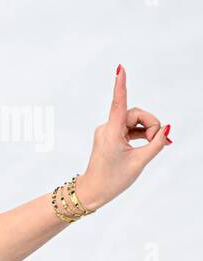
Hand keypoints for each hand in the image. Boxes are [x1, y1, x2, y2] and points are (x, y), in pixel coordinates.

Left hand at [75, 65, 172, 210]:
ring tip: (157, 145)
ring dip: (148, 130)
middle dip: (152, 125)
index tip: (120, 69)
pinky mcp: (110, 135)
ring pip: (135, 121)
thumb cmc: (112, 179)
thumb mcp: (140, 162)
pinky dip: (143, 134)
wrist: (93, 191)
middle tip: (160, 142)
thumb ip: (156, 143)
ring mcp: (108, 131)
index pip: (118, 103)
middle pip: (137, 114)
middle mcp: (107, 128)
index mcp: (111, 132)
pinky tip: (153, 143)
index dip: (121, 85)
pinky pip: (131, 128)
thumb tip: (167, 129)